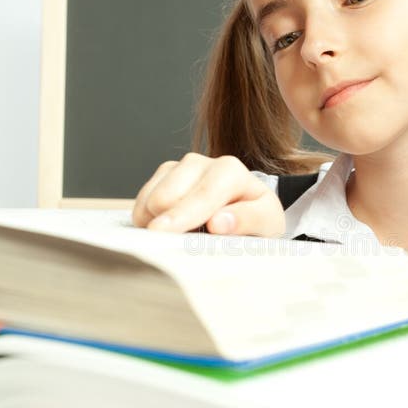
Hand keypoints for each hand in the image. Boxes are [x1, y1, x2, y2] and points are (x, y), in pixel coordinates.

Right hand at [132, 153, 285, 236]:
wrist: (244, 207)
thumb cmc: (255, 218)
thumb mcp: (267, 223)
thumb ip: (248, 221)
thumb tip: (219, 223)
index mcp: (230, 171)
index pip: (202, 195)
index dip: (183, 216)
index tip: (163, 233)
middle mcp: (200, 162)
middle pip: (167, 198)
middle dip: (170, 226)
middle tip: (186, 245)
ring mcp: (177, 167)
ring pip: (150, 200)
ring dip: (160, 224)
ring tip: (185, 235)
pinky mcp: (161, 177)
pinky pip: (140, 203)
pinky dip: (150, 221)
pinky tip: (171, 227)